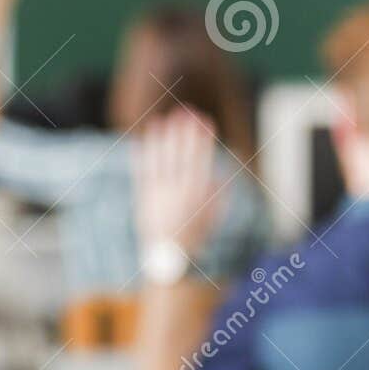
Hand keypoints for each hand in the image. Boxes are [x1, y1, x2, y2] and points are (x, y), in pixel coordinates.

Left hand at [133, 108, 222, 258]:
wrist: (167, 257)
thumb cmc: (194, 235)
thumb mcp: (213, 215)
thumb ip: (219, 192)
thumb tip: (225, 169)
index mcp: (198, 195)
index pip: (202, 159)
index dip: (204, 139)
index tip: (206, 121)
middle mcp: (177, 192)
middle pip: (181, 155)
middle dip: (184, 132)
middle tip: (186, 112)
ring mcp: (158, 194)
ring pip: (160, 159)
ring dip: (163, 137)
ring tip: (164, 119)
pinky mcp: (143, 197)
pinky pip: (143, 171)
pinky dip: (143, 153)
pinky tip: (145, 138)